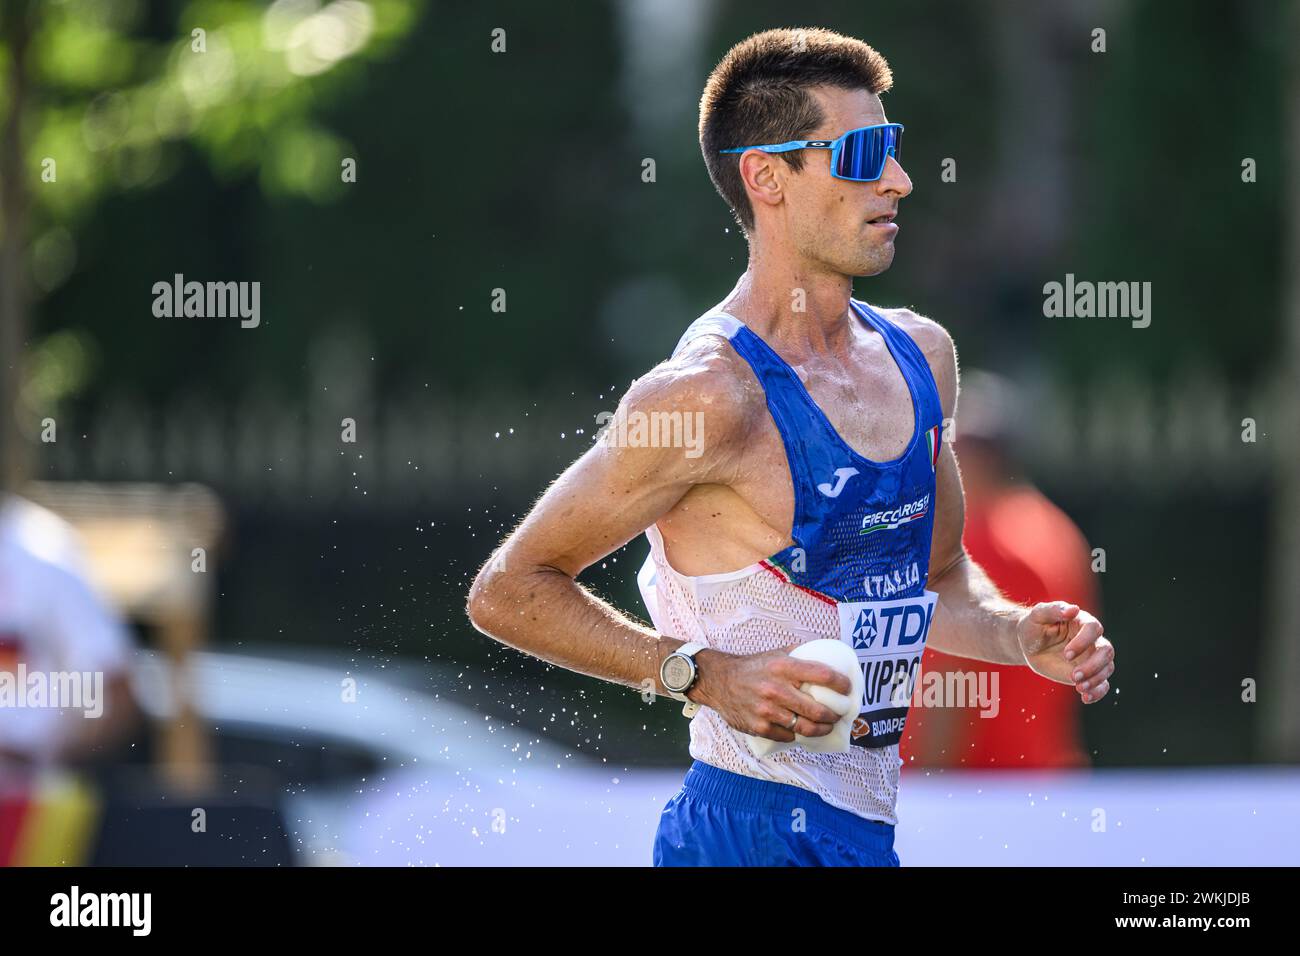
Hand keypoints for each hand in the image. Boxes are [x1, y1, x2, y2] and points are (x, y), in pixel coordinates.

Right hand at [692, 647, 851, 741]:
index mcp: (784, 667)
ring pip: (805, 727)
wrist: (720, 681)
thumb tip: (827, 655)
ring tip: (826, 726)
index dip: (841, 684)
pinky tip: (800, 729)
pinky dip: (797, 734)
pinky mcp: (760, 727)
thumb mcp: (775, 654)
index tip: (847, 689)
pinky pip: (788, 735)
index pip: (823, 675)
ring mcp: (768, 710)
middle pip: (818, 709)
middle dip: (834, 715)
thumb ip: (799, 655)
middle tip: (838, 714)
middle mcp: (776, 689)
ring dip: (821, 729)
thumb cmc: (753, 668)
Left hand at [1017, 602, 1113, 703]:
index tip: (1066, 655)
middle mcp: (1092, 640)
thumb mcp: (1038, 615)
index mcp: (1082, 622)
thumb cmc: (1034, 627)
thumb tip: (1073, 609)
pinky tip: (1085, 698)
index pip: (1094, 629)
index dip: (1083, 642)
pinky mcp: (1089, 674)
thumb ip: (1053, 610)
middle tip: (1074, 676)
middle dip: (1093, 665)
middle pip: (1106, 651)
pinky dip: (1098, 692)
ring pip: (1107, 668)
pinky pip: (1103, 684)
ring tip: (1078, 687)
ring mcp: (1092, 658)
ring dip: (1095, 680)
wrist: (1030, 646)